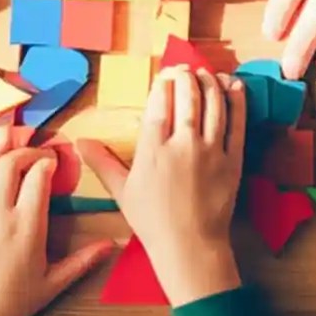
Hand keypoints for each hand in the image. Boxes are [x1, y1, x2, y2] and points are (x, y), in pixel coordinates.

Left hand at [0, 129, 114, 315]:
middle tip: (35, 149)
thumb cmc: (10, 302)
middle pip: (9, 162)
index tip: (54, 161)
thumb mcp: (52, 285)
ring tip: (8, 135)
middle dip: (24, 148)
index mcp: (26, 226)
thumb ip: (81, 262)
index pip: (37, 176)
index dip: (47, 161)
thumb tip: (110, 245)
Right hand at [76, 68, 246, 305]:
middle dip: (185, 77)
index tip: (164, 76)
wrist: (189, 247)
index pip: (159, 104)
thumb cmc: (152, 221)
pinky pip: (236, 124)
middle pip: (187, 97)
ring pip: (213, 105)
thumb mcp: (122, 192)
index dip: (163, 84)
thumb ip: (102, 162)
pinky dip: (236, 101)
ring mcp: (210, 152)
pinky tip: (233, 85)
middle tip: (184, 69)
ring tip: (206, 73)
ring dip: (209, 83)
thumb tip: (79, 142)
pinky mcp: (232, 161)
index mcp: (153, 151)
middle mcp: (182, 145)